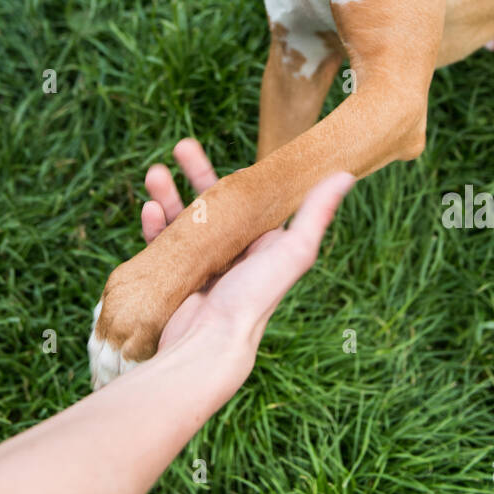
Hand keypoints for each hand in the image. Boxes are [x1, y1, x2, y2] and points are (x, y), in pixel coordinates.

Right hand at [141, 138, 353, 372]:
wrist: (209, 346)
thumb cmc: (253, 299)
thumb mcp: (292, 251)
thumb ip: (316, 214)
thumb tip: (346, 175)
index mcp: (262, 247)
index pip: (251, 203)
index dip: (239, 179)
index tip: (230, 159)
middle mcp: (234, 255)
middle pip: (213, 205)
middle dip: (196, 174)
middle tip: (181, 147)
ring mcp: (203, 267)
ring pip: (183, 220)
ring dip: (169, 194)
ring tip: (155, 174)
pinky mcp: (175, 278)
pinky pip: (161, 244)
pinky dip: (154, 226)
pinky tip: (148, 210)